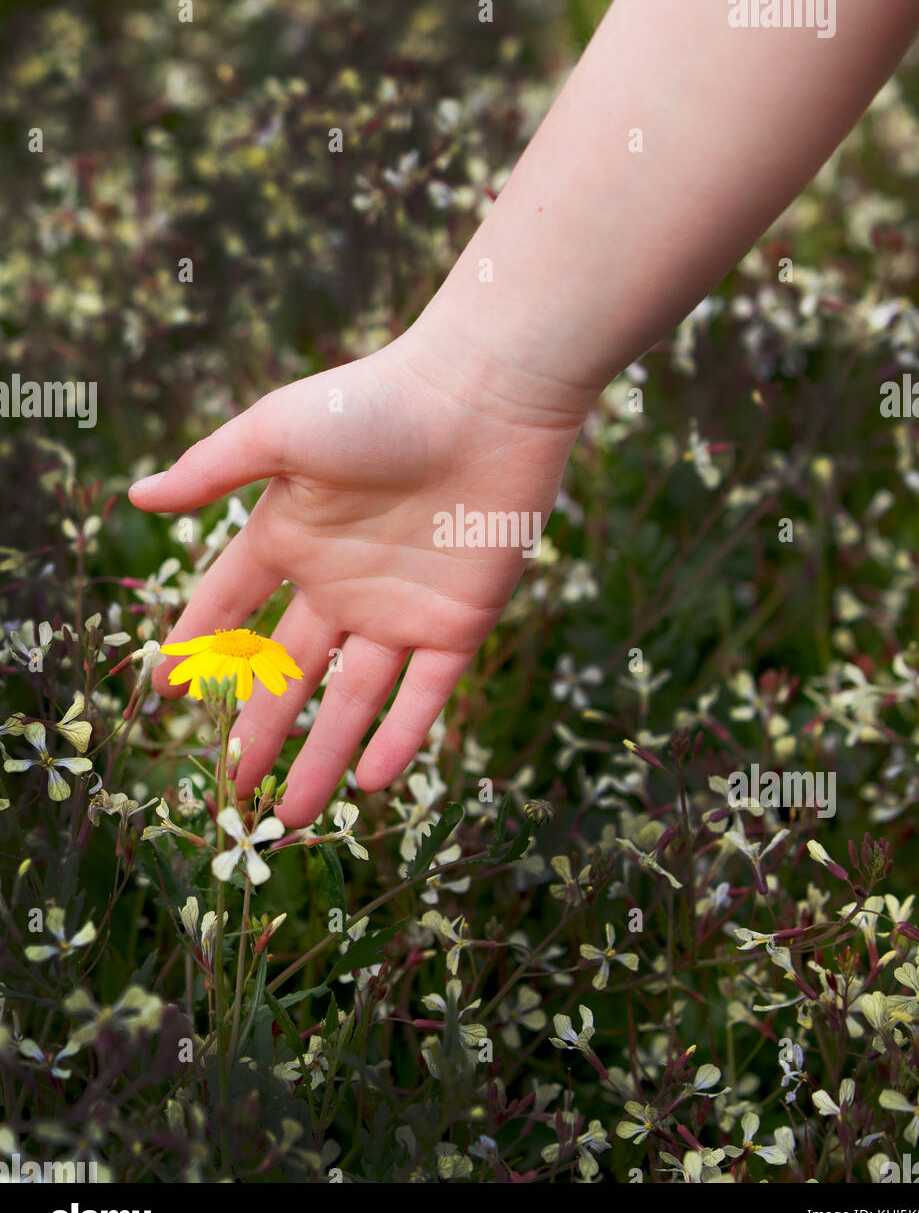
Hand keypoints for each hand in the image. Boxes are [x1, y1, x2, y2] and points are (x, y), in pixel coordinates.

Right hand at [128, 320, 586, 826]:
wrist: (488, 398)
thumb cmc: (379, 403)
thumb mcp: (279, 432)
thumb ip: (212, 469)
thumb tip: (137, 498)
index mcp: (291, 536)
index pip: (229, 606)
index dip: (196, 649)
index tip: (165, 695)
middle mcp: (341, 582)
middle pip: (288, 673)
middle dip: (258, 729)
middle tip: (230, 788)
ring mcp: (400, 608)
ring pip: (353, 700)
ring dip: (324, 756)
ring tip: (291, 814)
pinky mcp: (459, 623)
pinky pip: (425, 695)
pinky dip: (400, 738)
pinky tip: (372, 785)